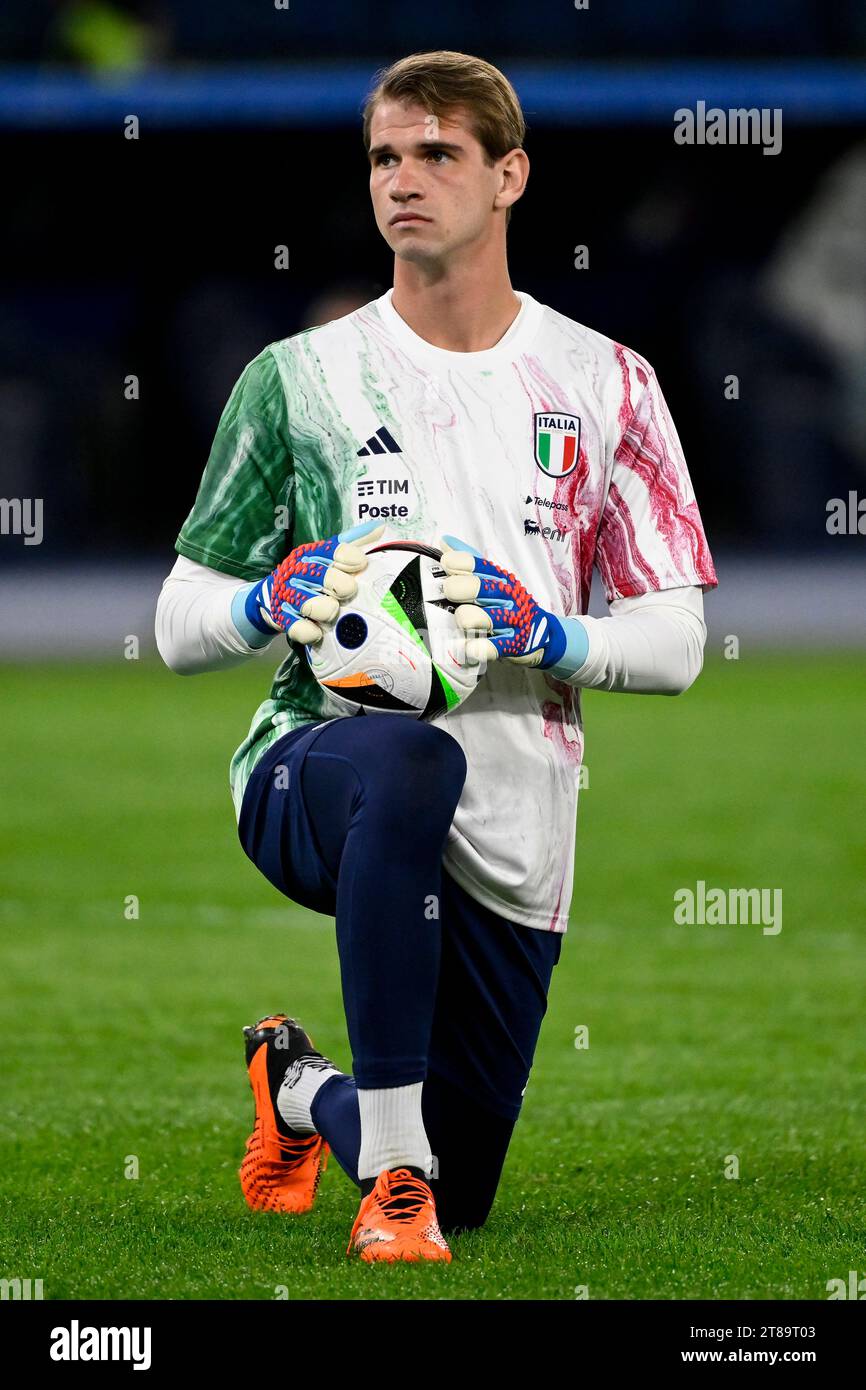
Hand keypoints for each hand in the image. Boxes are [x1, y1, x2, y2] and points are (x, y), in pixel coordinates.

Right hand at [243, 519, 385, 644]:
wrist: (275, 595)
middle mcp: (298, 572)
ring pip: (311, 604)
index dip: (350, 558)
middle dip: (340, 585)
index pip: (334, 551)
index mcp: (311, 554)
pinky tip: (318, 630)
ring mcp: (288, 595)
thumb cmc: (312, 575)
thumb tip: (381, 528)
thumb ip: (354, 543)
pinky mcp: (283, 618)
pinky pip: (298, 627)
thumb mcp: (329, 555)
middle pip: (324, 576)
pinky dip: (310, 630)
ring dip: (327, 609)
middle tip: (348, 591)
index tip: (361, 564)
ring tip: (332, 611)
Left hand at [438, 533, 568, 667]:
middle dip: (459, 588)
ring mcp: (512, 621)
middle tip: (449, 593)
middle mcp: (508, 597)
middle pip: (481, 588)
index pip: (479, 564)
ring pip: (486, 617)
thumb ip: (469, 562)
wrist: (542, 634)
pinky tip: (469, 648)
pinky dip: (480, 648)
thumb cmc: (508, 605)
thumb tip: (445, 542)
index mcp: (501, 579)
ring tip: (461, 620)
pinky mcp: (513, 645)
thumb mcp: (493, 581)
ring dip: (469, 618)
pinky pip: (495, 647)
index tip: (446, 564)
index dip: (459, 563)